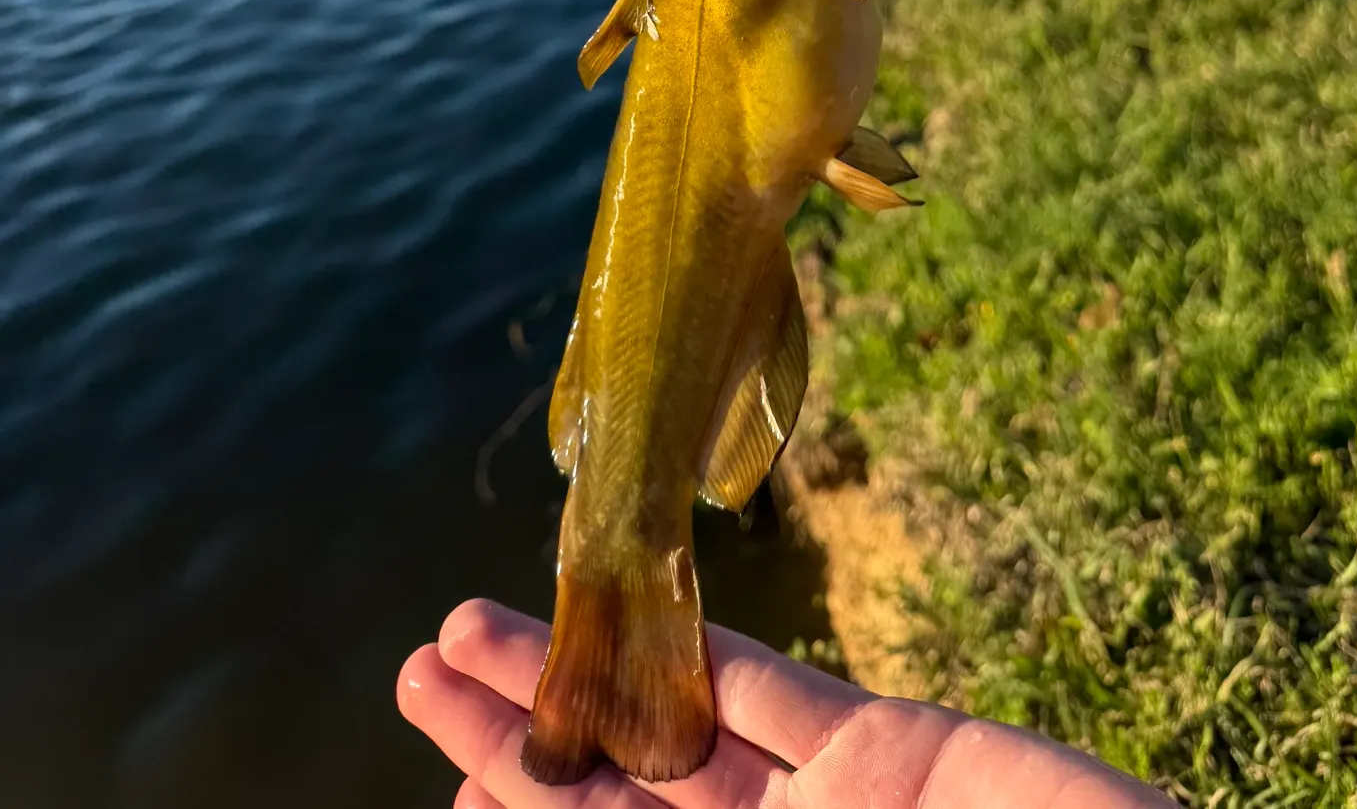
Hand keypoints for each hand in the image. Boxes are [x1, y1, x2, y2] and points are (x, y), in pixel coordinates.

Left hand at [398, 598, 1168, 807]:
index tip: (454, 779)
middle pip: (608, 795)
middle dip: (511, 729)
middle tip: (419, 669)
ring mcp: (830, 807)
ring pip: (673, 724)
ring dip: (579, 668)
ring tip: (472, 627)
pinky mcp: (893, 744)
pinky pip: (780, 693)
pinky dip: (703, 655)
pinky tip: (630, 610)